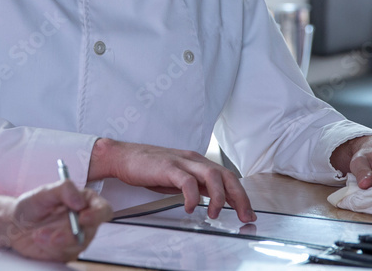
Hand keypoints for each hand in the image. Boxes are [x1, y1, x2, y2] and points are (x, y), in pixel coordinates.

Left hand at [7, 179, 111, 260]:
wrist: (15, 224)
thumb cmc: (31, 205)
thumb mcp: (44, 192)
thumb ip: (63, 189)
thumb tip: (79, 200)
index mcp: (84, 201)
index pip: (103, 209)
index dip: (98, 214)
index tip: (83, 217)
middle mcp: (83, 220)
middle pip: (91, 230)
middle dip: (71, 234)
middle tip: (55, 236)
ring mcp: (76, 238)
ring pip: (77, 245)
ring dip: (56, 240)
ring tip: (39, 233)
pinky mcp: (66, 251)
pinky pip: (64, 253)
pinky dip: (49, 246)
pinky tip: (39, 238)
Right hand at [89, 138, 255, 221]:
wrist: (123, 156)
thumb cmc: (149, 168)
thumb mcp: (179, 177)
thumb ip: (197, 184)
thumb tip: (215, 199)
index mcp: (198, 162)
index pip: (227, 177)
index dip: (241, 195)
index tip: (248, 213)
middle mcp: (194, 160)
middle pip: (226, 175)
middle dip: (239, 197)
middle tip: (244, 216)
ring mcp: (181, 162)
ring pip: (211, 176)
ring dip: (218, 197)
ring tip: (213, 214)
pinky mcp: (168, 167)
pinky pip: (186, 181)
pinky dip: (192, 196)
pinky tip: (189, 207)